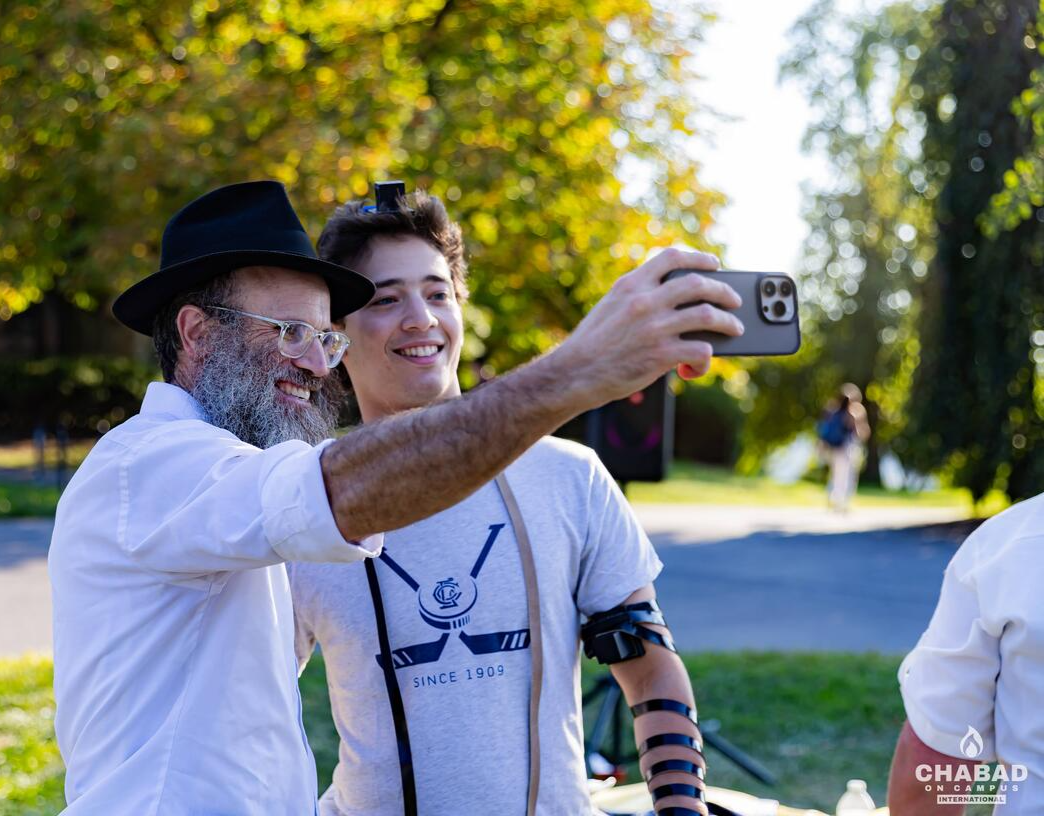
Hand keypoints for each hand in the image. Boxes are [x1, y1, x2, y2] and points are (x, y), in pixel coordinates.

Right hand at [551, 247, 742, 407]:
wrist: (575, 373)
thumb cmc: (592, 343)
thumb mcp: (611, 306)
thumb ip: (638, 296)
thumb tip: (673, 298)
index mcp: (631, 284)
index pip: (672, 257)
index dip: (698, 258)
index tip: (714, 264)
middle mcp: (645, 301)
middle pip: (698, 284)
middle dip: (724, 291)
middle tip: (734, 301)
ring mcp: (655, 327)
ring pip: (708, 315)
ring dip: (728, 323)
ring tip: (734, 329)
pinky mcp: (661, 354)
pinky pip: (701, 351)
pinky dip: (705, 359)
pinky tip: (697, 366)